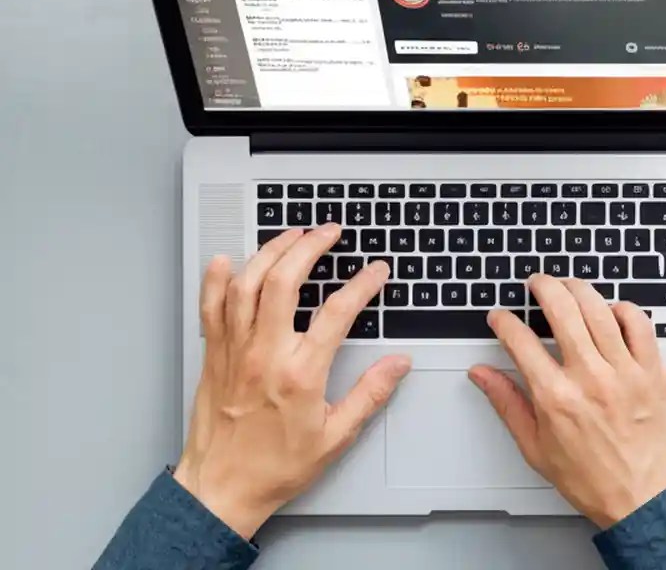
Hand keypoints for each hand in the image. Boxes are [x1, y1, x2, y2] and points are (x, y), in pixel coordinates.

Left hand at [175, 225, 410, 538]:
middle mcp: (264, 355)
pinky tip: (227, 261)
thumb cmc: (274, 468)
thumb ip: (370, 394)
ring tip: (291, 235)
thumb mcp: (336, 437)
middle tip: (329, 232)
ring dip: (270, 252)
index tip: (376, 271)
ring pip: (246, 285)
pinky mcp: (213, 356)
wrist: (221, 489)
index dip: (362, 284)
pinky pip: (211, 307)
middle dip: (309, 247)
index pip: (337, 312)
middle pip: (284, 282)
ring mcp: (234, 352)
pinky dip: (217, 279)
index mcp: (300, 374)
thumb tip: (397, 365)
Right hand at [469, 275, 665, 527]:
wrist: (646, 499)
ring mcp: (625, 372)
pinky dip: (624, 309)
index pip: (520, 341)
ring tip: (568, 285)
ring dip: (579, 288)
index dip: (504, 321)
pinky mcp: (653, 372)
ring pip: (599, 309)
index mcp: (556, 398)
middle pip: (562, 310)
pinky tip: (611, 310)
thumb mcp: (536, 448)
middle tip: (536, 283)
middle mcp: (590, 378)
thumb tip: (483, 376)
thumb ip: (507, 404)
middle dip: (543, 287)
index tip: (501, 317)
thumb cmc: (595, 480)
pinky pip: (640, 325)